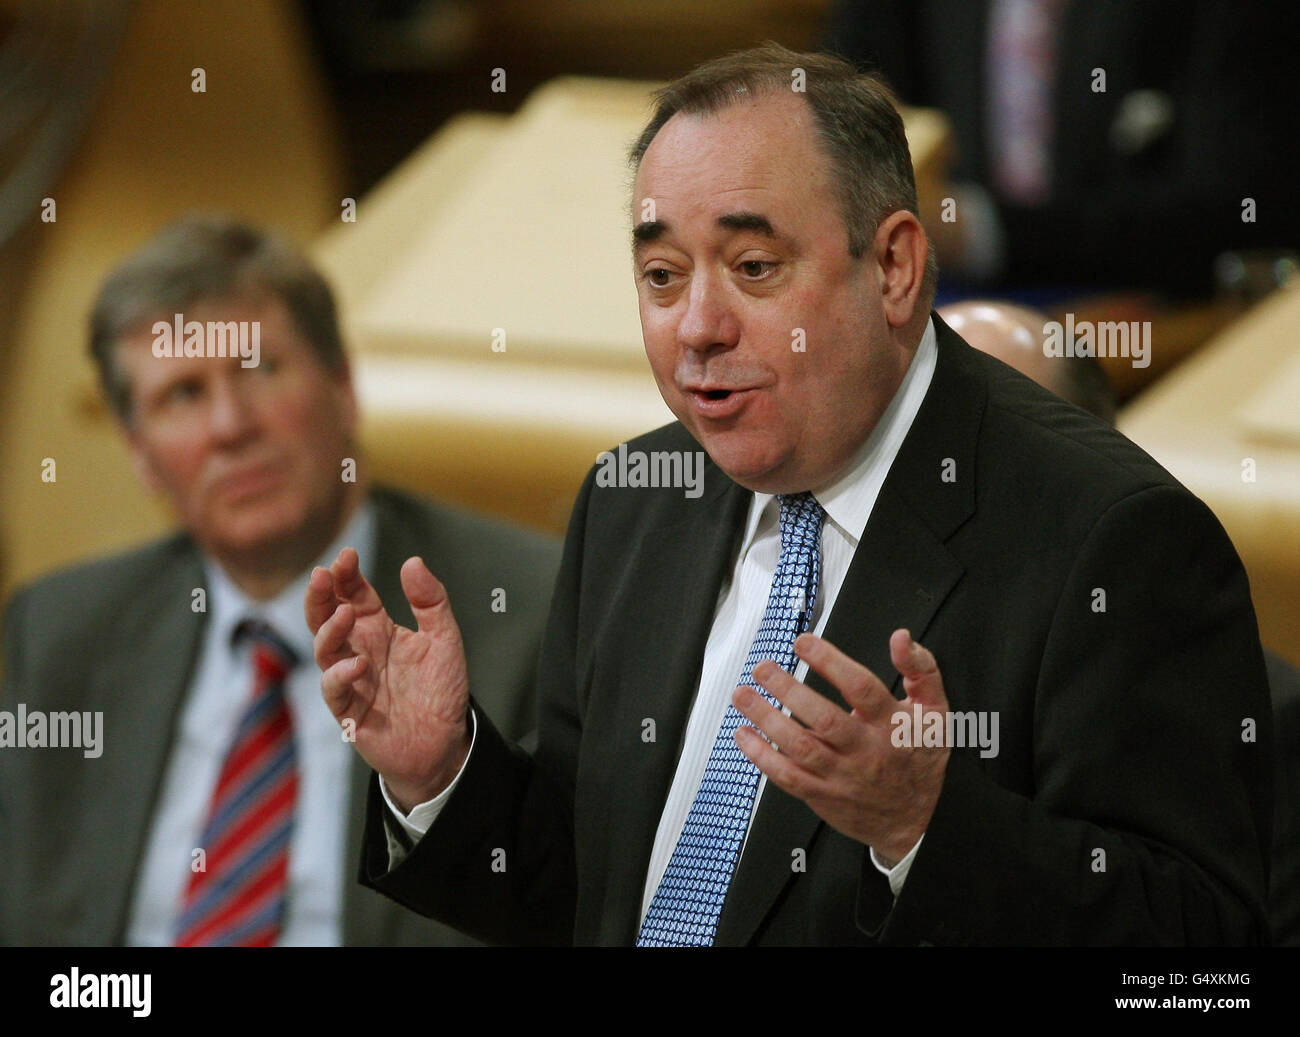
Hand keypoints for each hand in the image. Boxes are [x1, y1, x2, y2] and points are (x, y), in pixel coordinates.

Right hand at [305, 548, 470, 812]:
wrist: (444, 743)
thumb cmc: (440, 690)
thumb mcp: (445, 639)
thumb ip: (431, 602)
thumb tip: (412, 562)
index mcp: (378, 629)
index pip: (354, 594)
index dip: (346, 575)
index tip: (347, 556)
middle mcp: (358, 649)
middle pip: (326, 617)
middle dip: (320, 595)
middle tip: (322, 575)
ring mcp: (350, 679)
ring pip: (323, 649)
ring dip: (330, 630)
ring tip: (346, 614)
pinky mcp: (349, 710)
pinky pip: (334, 690)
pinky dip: (340, 675)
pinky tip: (357, 664)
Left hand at [732, 629, 949, 865]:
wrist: (913, 821)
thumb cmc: (918, 759)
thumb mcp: (936, 712)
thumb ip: (921, 670)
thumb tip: (901, 638)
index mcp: (892, 725)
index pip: (861, 688)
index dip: (830, 662)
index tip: (803, 642)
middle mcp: (865, 751)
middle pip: (825, 719)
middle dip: (789, 691)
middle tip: (763, 668)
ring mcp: (842, 776)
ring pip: (801, 748)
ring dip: (767, 720)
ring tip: (743, 695)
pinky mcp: (822, 795)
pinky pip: (787, 777)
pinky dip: (761, 757)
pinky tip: (744, 735)